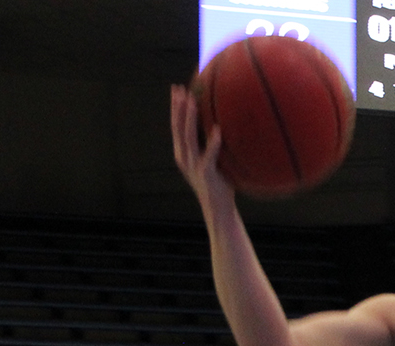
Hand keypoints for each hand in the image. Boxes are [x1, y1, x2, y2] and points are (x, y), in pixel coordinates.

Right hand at [169, 84, 233, 208]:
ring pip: (188, 138)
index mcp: (183, 153)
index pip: (176, 126)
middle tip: (179, 89)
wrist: (218, 207)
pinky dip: (213, 142)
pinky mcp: (206, 173)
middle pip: (177, 129)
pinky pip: (209, 155)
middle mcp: (184, 158)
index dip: (175, 108)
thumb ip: (209, 143)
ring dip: (189, 118)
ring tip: (193, 101)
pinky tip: (218, 129)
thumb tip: (219, 121)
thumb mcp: (210, 159)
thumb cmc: (217, 181)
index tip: (176, 89)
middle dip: (177, 108)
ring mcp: (193, 166)